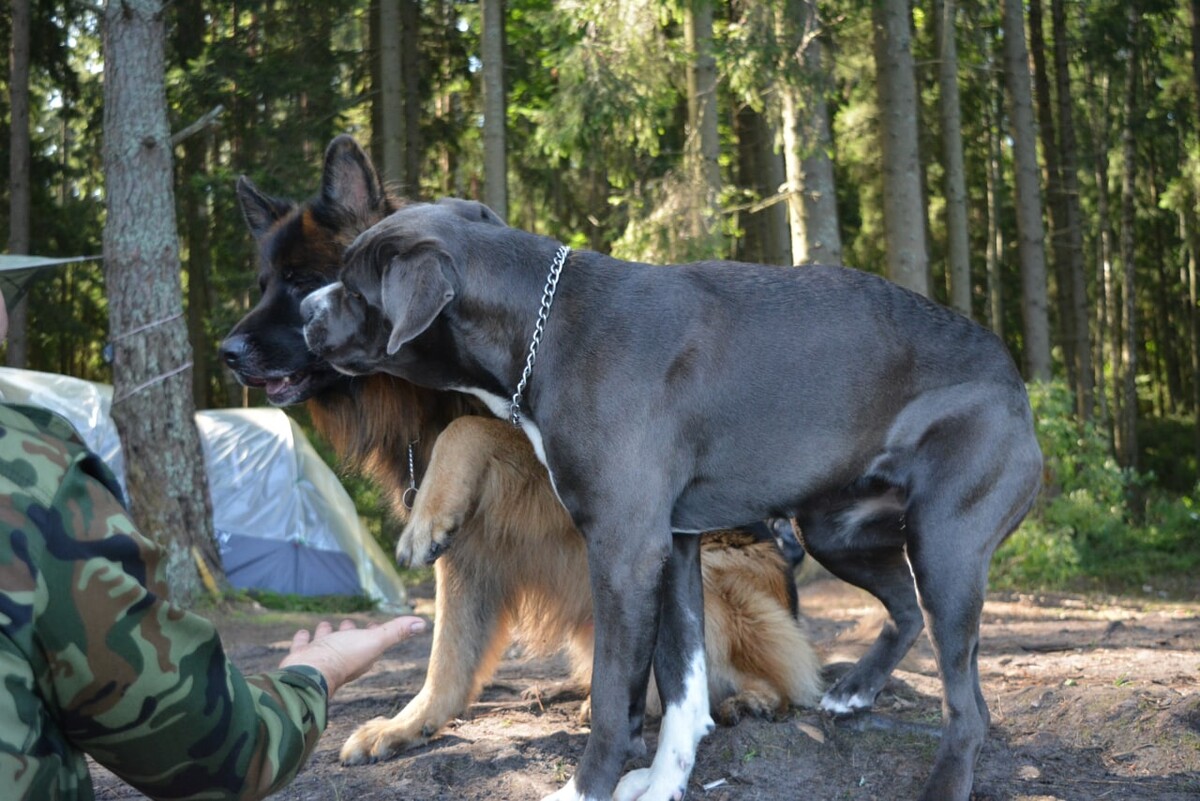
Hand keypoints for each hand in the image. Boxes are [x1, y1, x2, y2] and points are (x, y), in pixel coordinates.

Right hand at [278, 616, 426, 697]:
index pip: (370, 641)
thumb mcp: (374, 640)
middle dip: (349, 631)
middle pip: (347, 641)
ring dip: (326, 634)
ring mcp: (321, 658)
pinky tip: (302, 632)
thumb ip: (396, 632)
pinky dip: (303, 639)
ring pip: (325, 642)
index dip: (374, 633)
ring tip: (324, 624)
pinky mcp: (302, 658)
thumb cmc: (344, 657)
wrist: (308, 672)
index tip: (374, 625)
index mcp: (360, 654)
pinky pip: (303, 646)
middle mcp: (341, 657)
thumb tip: (423, 623)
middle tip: (348, 623)